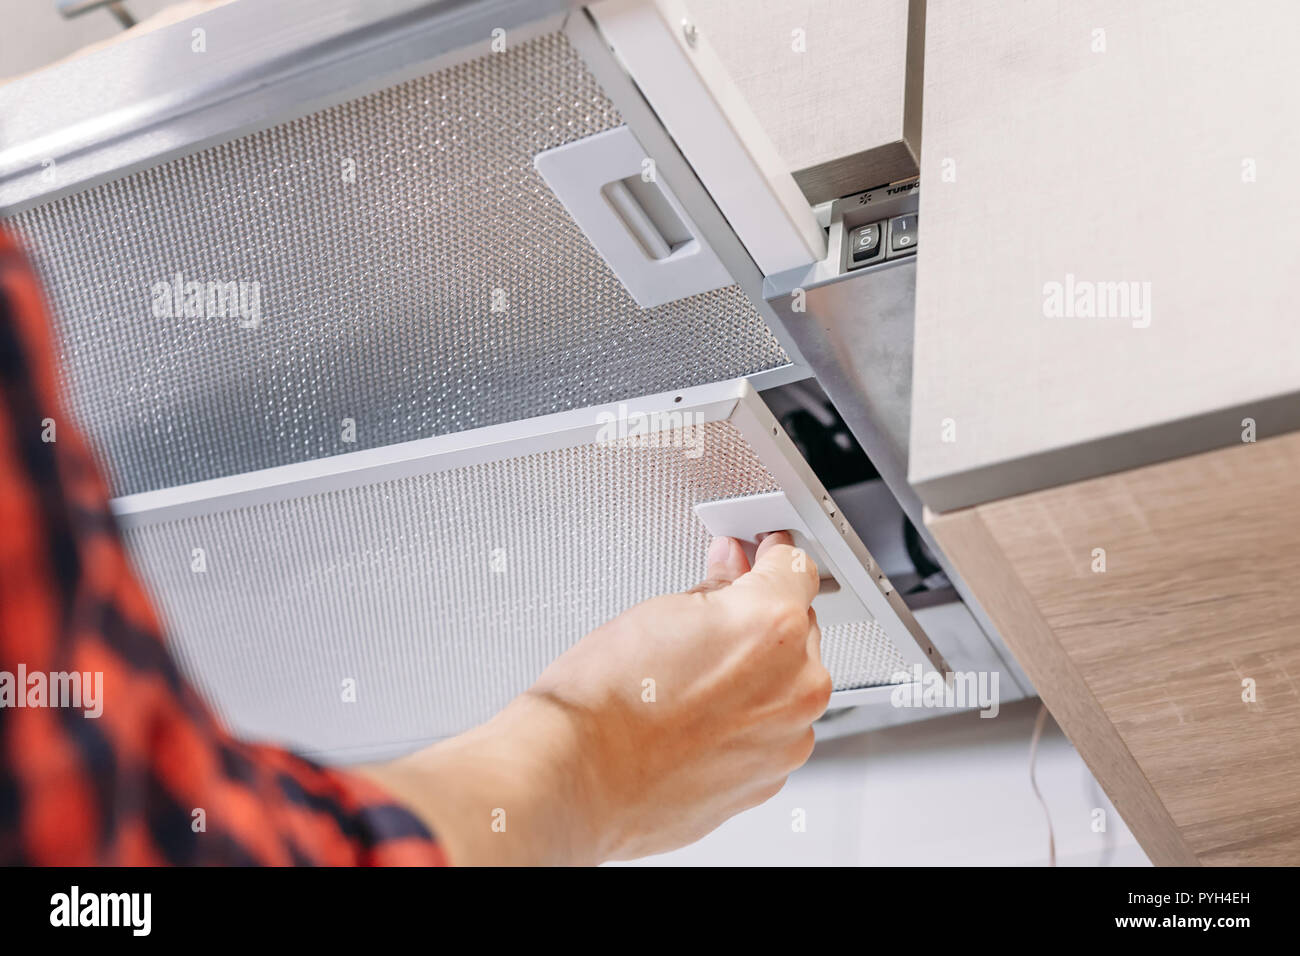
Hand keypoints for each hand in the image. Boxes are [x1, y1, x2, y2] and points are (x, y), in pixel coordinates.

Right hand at [360, 531, 830, 864]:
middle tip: (711, 615)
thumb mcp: (659, 612)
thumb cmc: (602, 702)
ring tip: (689, 677)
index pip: (796, 567)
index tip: (762, 554)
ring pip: (786, 684)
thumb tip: (730, 579)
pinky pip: (770, 730)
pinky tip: (696, 714)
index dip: (773, 554)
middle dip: (759, 617)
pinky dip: (745, 718)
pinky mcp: (768, 779)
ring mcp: (785, 739)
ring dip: (755, 673)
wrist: (574, 778)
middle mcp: (796, 686)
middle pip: (797, 628)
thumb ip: (714, 589)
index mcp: (775, 628)